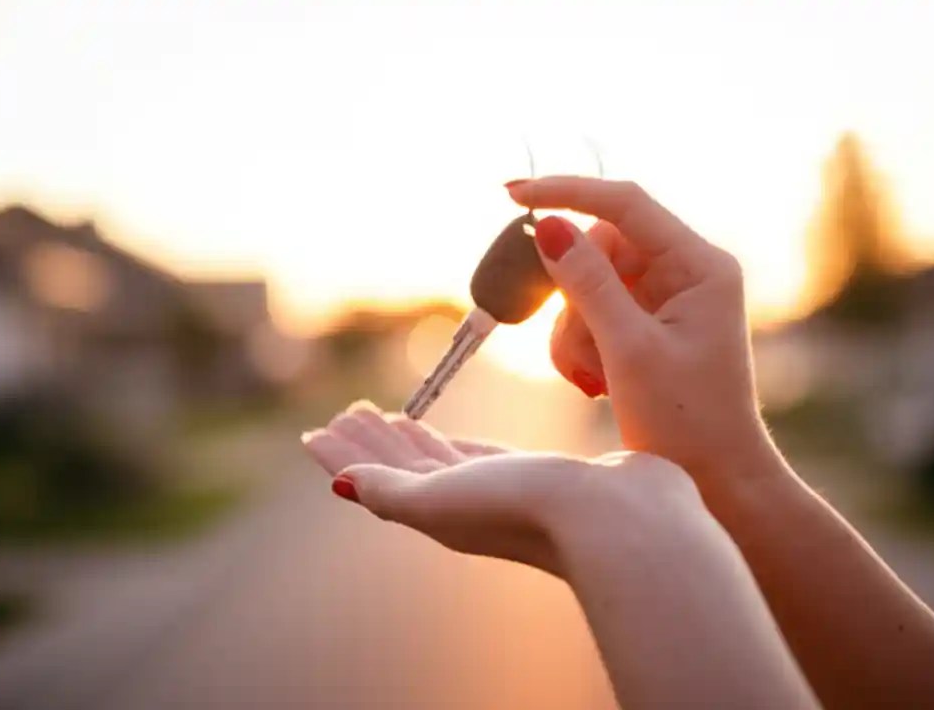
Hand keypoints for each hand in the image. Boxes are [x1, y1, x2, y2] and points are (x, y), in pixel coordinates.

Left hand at [301, 401, 694, 576]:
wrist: (619, 520)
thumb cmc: (530, 509)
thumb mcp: (445, 498)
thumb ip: (391, 489)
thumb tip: (342, 483)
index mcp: (435, 512)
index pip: (374, 477)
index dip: (343, 454)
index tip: (315, 433)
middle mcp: (462, 504)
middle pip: (400, 466)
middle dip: (371, 440)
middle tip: (347, 413)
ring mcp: (497, 489)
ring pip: (435, 457)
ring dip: (405, 436)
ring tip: (383, 415)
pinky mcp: (531, 473)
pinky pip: (472, 451)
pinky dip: (447, 437)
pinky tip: (442, 429)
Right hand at [507, 177, 775, 486]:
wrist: (719, 483)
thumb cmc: (687, 423)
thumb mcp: (628, 348)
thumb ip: (587, 283)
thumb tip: (548, 224)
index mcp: (700, 267)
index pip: (625, 203)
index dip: (567, 192)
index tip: (512, 194)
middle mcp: (688, 273)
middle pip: (601, 248)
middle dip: (574, 297)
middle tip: (578, 346)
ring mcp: (669, 300)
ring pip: (590, 284)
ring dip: (576, 330)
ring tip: (594, 378)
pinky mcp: (650, 326)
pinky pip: (596, 314)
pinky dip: (583, 345)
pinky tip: (598, 383)